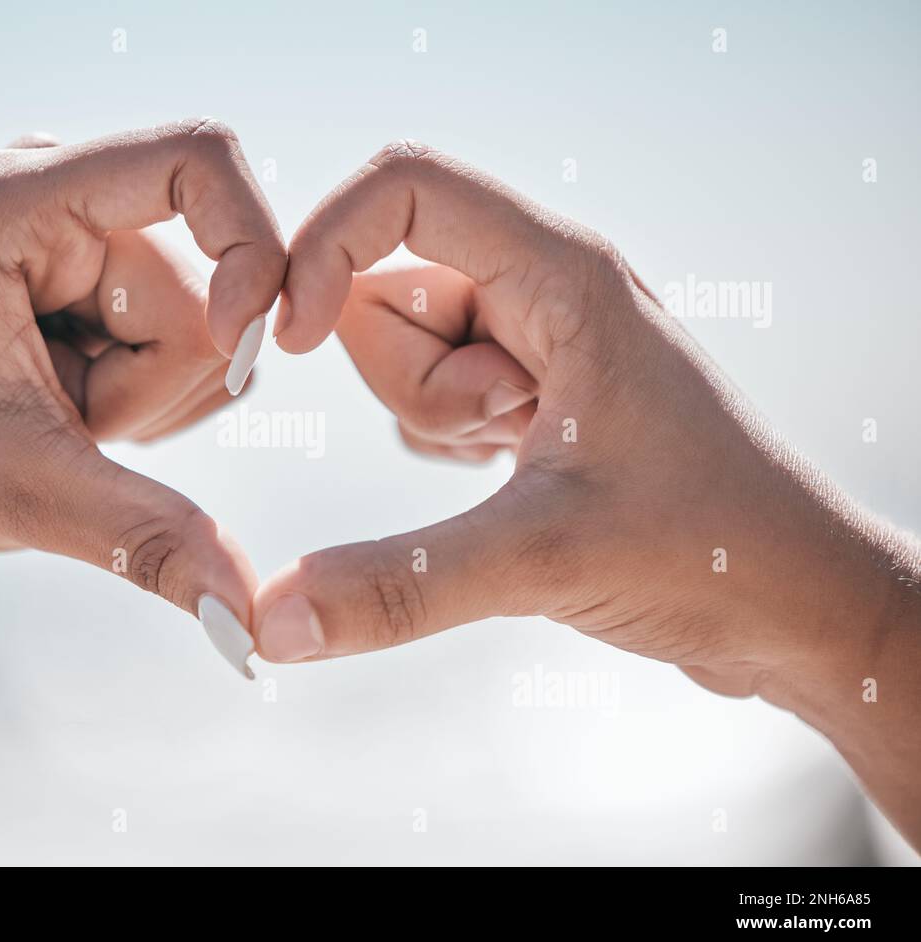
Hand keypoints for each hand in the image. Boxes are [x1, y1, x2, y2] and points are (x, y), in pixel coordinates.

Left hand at [0, 121, 285, 655]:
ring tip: (57, 410)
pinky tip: (76, 410)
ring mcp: (87, 235)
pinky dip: (152, 404)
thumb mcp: (23, 494)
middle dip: (153, 386)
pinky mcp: (105, 278)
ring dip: (150, 402)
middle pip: (211, 287)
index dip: (249, 246)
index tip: (238, 344)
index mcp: (18, 201)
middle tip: (59, 415)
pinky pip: (198, 348)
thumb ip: (146, 540)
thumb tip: (249, 620)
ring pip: (211, 330)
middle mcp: (61, 192)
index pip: (197, 160)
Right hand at [255, 142, 920, 839]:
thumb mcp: (544, 558)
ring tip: (530, 460)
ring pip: (401, 355)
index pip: (407, 189)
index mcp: (561, 275)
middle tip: (507, 433)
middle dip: (411, 381)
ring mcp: (534, 348)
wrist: (799, 603)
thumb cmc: (714, 550)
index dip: (326, 244)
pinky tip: (522, 481)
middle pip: (386, 288)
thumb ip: (398, 586)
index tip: (291, 341)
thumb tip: (272, 622)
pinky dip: (446, 447)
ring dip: (433, 421)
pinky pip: (427, 403)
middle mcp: (545, 291)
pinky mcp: (528, 401)